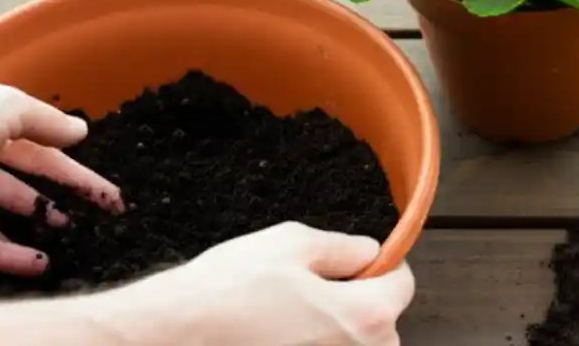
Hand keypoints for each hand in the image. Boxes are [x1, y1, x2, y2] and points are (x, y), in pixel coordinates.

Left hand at [0, 80, 122, 274]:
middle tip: (99, 214)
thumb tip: (81, 131)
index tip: (106, 189)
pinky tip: (38, 264)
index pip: (40, 147)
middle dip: (62, 196)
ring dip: (36, 225)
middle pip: (25, 180)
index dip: (74, 168)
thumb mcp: (3, 108)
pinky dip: (8, 256)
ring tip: (70, 237)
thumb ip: (45, 122)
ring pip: (2, 214)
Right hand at [111, 222, 414, 345]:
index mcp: (366, 315)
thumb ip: (345, 248)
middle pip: (382, 324)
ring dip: (333, 331)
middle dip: (358, 303)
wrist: (174, 335)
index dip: (382, 267)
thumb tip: (370, 252)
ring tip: (286, 316)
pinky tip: (276, 336)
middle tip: (311, 289)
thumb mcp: (294, 242)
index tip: (359, 263)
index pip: (403, 286)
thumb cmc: (229, 290)